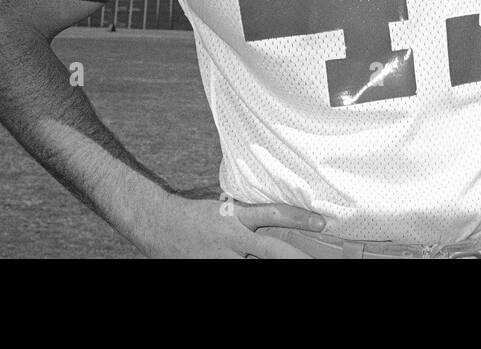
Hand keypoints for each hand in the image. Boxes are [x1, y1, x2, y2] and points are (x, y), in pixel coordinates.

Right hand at [134, 192, 326, 258]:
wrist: (159, 225)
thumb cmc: (194, 214)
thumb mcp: (224, 207)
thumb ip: (248, 214)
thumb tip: (275, 218)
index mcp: (236, 216)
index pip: (274, 215)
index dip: (299, 218)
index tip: (321, 223)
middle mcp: (232, 238)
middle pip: (271, 250)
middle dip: (296, 257)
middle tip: (317, 260)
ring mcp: (222, 258)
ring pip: (256, 266)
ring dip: (276, 264)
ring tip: (299, 264)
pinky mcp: (213, 269)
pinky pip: (236, 272)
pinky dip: (248, 268)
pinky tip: (254, 265)